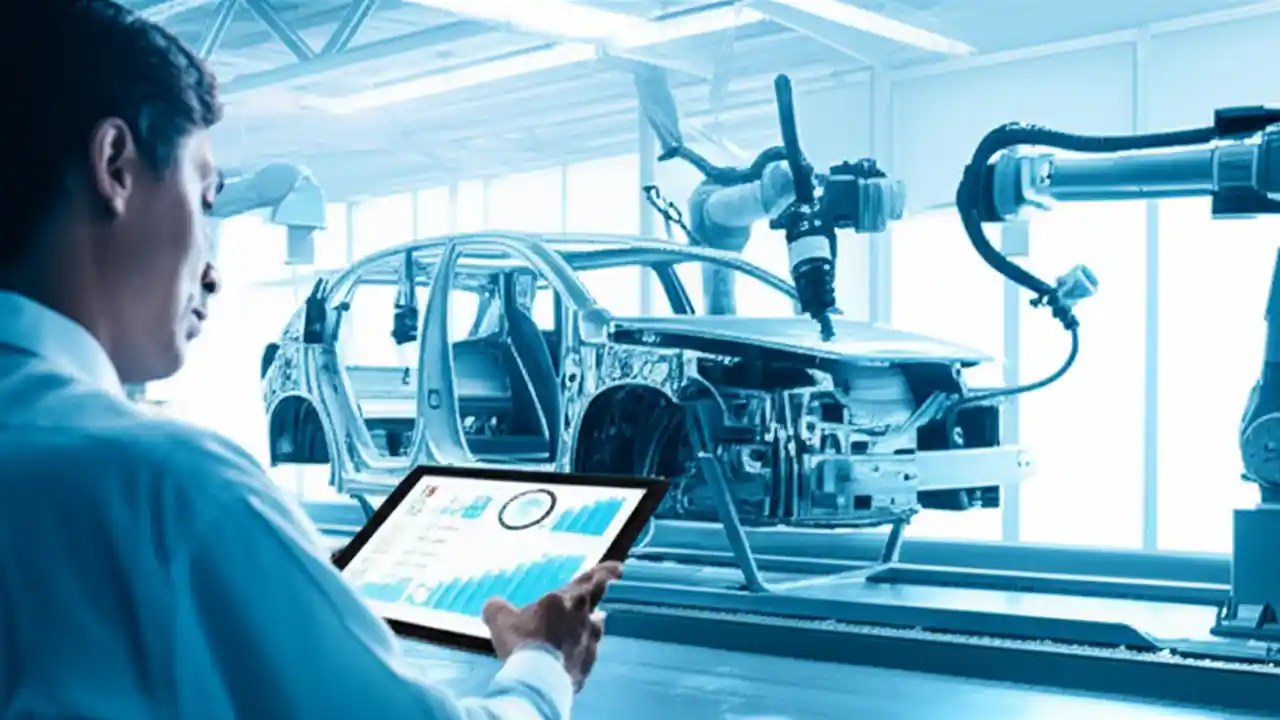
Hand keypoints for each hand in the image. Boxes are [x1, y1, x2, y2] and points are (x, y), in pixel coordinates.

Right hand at [482, 561, 622, 691]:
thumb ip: (497, 607)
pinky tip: (575, 655)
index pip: (589, 579)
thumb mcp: (501, 620)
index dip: (605, 571)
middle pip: (597, 598)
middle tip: (612, 582)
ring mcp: (589, 640)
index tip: (619, 567)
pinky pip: (587, 652)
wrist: (540, 677)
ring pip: (596, 626)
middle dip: (602, 589)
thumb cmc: (523, 642)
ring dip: (592, 622)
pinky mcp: (588, 662)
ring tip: (592, 621)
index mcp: (565, 599)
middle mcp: (583, 616)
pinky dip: (582, 650)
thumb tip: (492, 604)